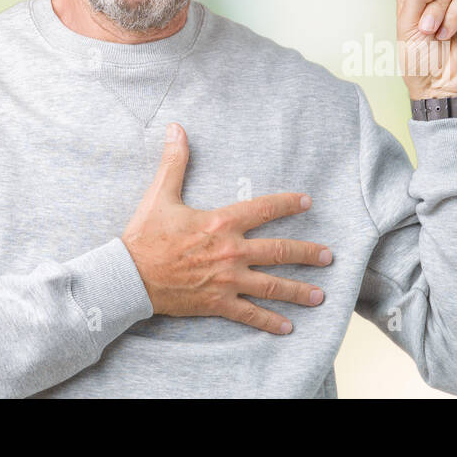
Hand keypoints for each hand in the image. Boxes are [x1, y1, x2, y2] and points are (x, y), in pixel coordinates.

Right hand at [121, 123, 331, 334]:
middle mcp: (231, 251)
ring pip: (272, 285)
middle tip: (328, 256)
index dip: (287, 204)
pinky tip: (288, 328)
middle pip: (279, 251)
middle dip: (307, 254)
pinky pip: (249, 314)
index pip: (263, 209)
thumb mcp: (160, 195)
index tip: (307, 202)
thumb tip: (176, 128)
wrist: (128, 276)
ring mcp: (227, 279)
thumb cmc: (145, 236)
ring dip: (299, 291)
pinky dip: (269, 322)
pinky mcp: (217, 303)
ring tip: (320, 295)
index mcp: (221, 222)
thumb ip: (174, 162)